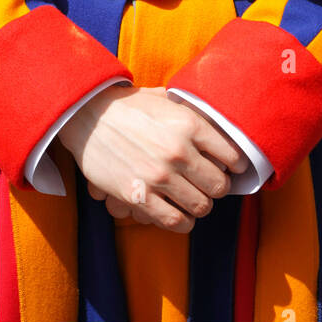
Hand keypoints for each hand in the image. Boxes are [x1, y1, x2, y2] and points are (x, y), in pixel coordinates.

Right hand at [57, 84, 248, 232]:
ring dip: (201, 206)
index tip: (231, 168)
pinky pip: (175, 221)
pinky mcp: (139, 196)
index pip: (233, 155)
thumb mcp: (165, 98)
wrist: (86, 115)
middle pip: (219, 185)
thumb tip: (217, 121)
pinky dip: (183, 222)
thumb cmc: (128, 105)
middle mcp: (178, 151)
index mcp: (189, 123)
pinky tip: (180, 215)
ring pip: (201, 206)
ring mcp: (159, 176)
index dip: (235, 165)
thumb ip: (192, 111)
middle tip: (210, 185)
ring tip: (195, 200)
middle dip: (217, 187)